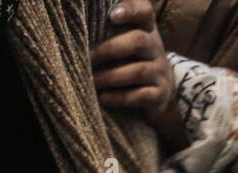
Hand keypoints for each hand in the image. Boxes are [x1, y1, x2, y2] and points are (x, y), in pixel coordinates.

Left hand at [91, 0, 185, 148]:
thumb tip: (76, 30)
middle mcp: (156, 48)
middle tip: (86, 59)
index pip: (144, 12)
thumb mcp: (127, 43)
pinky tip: (103, 98)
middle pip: (138, 41)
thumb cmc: (133, 61)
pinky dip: (119, 97)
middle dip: (108, 50)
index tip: (112, 15)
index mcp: (147, 30)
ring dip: (109, 77)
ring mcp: (159, 72)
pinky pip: (141, 96)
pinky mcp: (159, 95)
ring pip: (138, 71)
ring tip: (90, 81)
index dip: (132, 10)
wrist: (162, 90)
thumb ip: (110, 33)